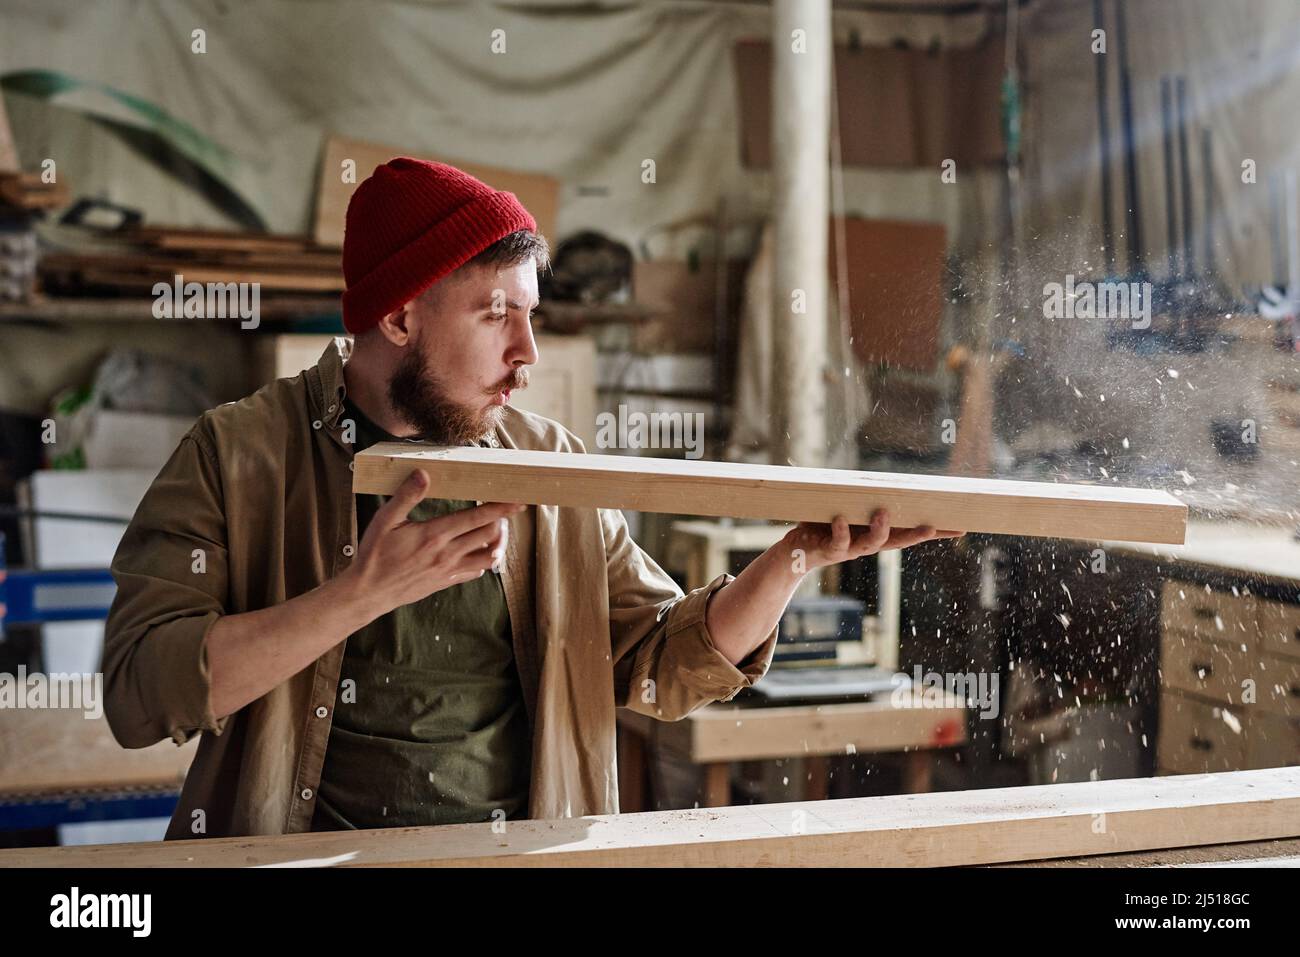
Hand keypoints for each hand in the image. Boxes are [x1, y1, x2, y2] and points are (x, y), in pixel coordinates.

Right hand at [340, 469, 525, 616]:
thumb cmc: (374, 555)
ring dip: (497, 542)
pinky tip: (479, 552)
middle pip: (488, 535)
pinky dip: (483, 561)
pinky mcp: (445, 582)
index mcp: (435, 534)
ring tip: (496, 530)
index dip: (501, 508)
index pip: (477, 517)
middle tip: (506, 510)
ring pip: (488, 556)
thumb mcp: (385, 520)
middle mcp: (447, 553)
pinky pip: (474, 572)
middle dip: (502, 521)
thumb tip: (423, 473)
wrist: (367, 593)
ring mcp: (448, 570)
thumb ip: (407, 496)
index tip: (517, 501)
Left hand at [784, 508, 963, 572]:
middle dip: (916, 536)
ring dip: (879, 529)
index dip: (935, 533)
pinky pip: (838, 541)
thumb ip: (863, 498)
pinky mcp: (829, 550)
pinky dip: (841, 531)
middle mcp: (868, 544)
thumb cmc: (825, 526)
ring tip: (883, 513)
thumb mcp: (848, 509)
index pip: (910, 533)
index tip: (960, 529)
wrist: (797, 551)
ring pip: (871, 543)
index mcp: (877, 534)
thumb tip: (883, 477)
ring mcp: (850, 549)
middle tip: (932, 527)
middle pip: (898, 541)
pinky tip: (841, 519)